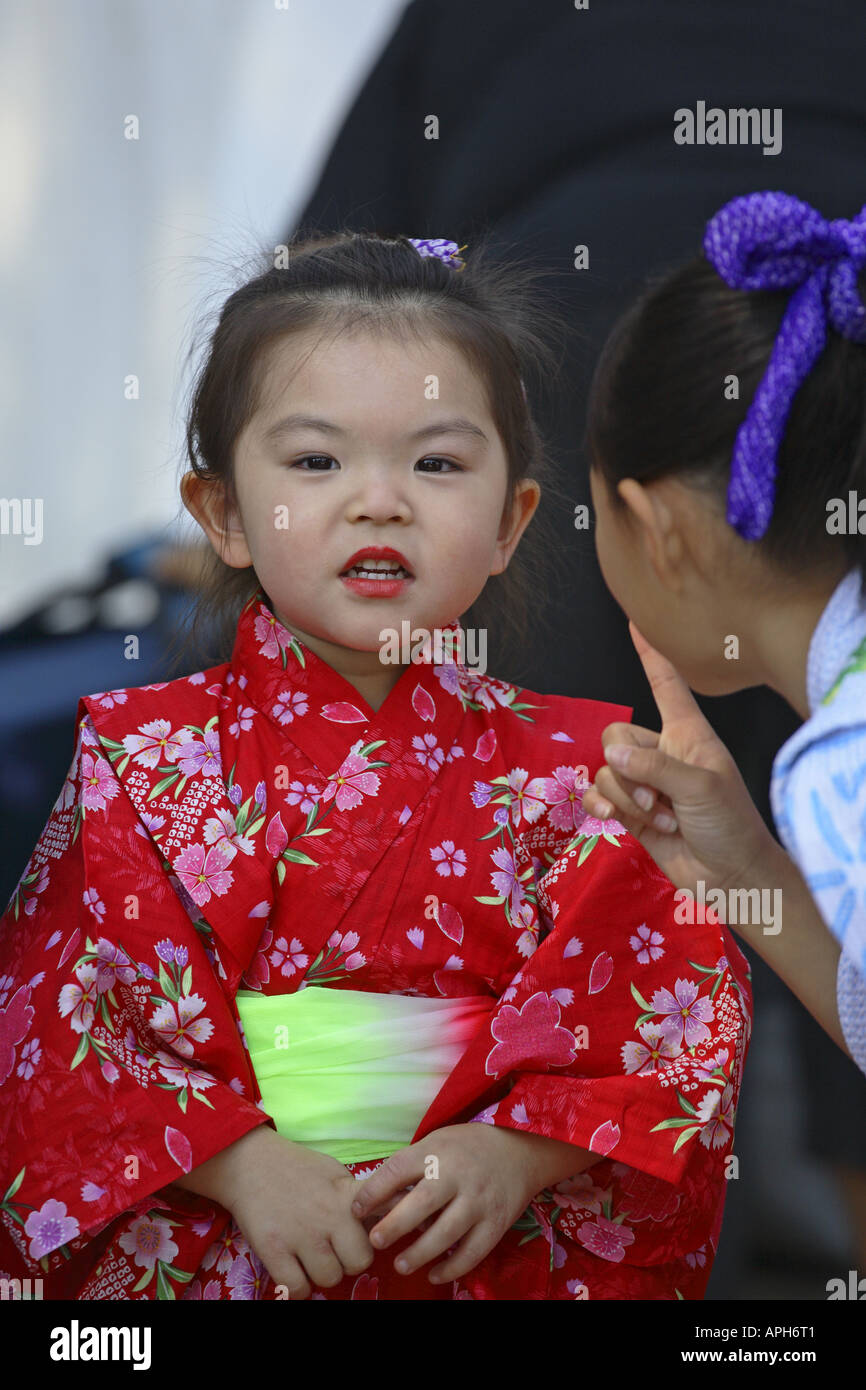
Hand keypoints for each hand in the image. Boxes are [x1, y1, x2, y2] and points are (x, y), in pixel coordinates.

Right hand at [179, 1124, 376, 1298]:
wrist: (250, 1162)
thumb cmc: (298, 1170)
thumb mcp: (337, 1174)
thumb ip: (360, 1198)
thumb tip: (392, 1214)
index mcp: (347, 1195)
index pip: (386, 1218)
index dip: (387, 1232)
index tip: (377, 1235)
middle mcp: (328, 1215)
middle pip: (360, 1262)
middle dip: (348, 1260)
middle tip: (333, 1250)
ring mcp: (301, 1234)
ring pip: (329, 1278)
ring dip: (320, 1273)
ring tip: (309, 1255)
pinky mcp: (273, 1250)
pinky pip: (297, 1289)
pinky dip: (297, 1286)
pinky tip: (293, 1269)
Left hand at [348, 1123, 548, 1284]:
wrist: (519, 1150)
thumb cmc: (466, 1147)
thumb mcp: (436, 1142)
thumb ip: (410, 1165)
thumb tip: (373, 1194)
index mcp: (436, 1152)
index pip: (399, 1169)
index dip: (374, 1190)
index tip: (356, 1209)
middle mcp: (457, 1175)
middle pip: (423, 1203)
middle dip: (395, 1224)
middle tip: (375, 1240)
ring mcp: (479, 1200)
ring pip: (447, 1232)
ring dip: (421, 1252)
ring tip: (401, 1265)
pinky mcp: (496, 1223)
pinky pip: (473, 1251)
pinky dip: (453, 1267)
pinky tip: (435, 1275)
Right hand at [581, 620, 780, 896]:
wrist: (730, 878)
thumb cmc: (731, 824)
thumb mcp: (699, 788)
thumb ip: (653, 768)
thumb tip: (609, 757)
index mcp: (688, 734)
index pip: (666, 684)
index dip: (651, 655)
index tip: (635, 623)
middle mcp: (663, 753)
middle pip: (616, 736)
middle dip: (627, 769)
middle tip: (655, 798)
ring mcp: (644, 783)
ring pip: (606, 771)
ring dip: (626, 798)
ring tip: (659, 818)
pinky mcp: (630, 812)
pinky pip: (598, 795)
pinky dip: (604, 808)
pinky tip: (619, 822)